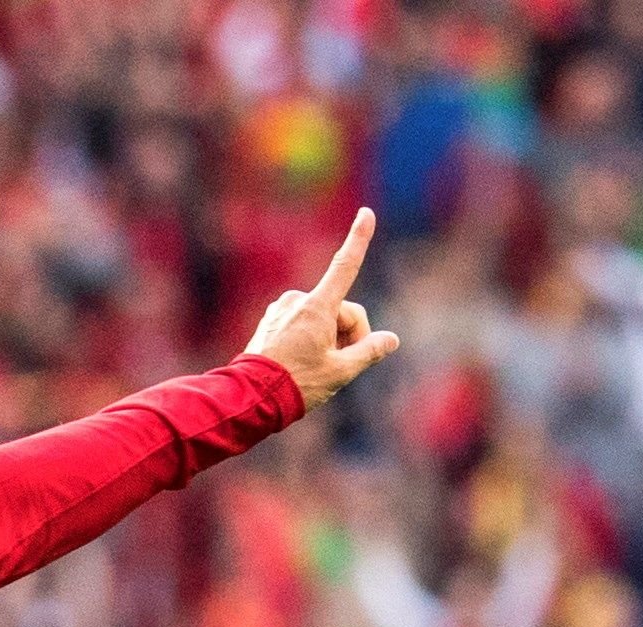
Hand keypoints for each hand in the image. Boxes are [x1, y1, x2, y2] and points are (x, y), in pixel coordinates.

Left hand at [244, 206, 400, 410]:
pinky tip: (301, 361)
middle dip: (349, 334)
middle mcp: (298, 300)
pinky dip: (310, 337)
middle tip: (341, 363)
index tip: (366, 213)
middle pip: (342, 309)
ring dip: (329, 337)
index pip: (345, 266)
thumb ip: (369, 351)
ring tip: (316, 366)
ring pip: (322, 317)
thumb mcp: (340, 371)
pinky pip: (303, 322)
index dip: (359, 239)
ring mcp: (282, 307)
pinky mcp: (273, 318)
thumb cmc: (298, 384)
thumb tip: (391, 340)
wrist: (252, 397)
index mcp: (317, 307)